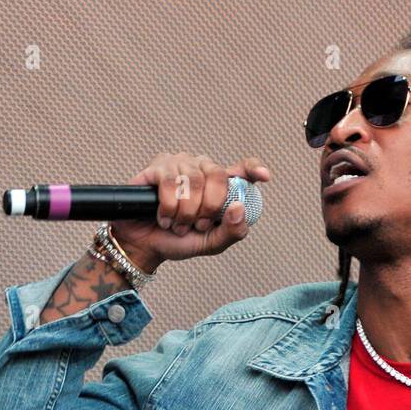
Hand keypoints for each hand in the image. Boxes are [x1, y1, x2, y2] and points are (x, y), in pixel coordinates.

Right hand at [110, 152, 270, 269]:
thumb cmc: (180, 241)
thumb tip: (239, 208)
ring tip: (177, 224)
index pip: (242, 169)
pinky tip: (163, 217)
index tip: (264, 176)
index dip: (254, 169)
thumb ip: (232, 231)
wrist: (146, 246)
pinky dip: (168, 206)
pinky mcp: (158, 166)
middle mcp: (202, 168)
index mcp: (219, 185)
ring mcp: (180, 163)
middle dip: (208, 208)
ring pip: (193, 181)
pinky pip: (170, 181)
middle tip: (197, 225)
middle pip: (217, 175)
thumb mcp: (212, 243)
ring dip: (185, 212)